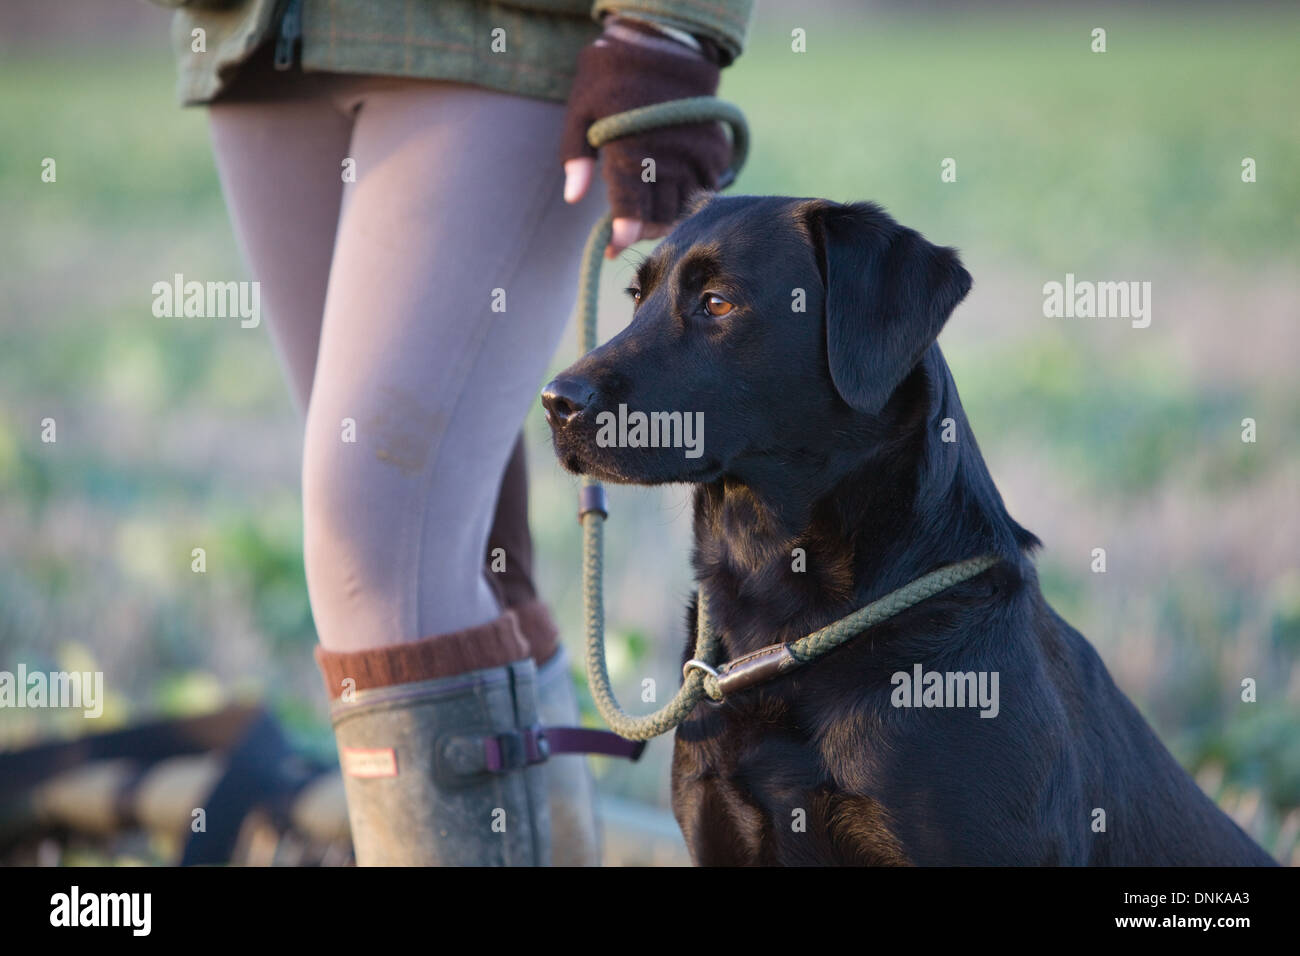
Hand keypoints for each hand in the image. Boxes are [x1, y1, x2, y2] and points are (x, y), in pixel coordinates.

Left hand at [559, 20, 728, 258]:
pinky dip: (688, 200)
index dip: (623, 235)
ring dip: (664, 219)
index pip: (630, 209)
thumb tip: (573, 199)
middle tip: (625, 226)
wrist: (667, 46)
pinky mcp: (715, 154)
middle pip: (658, 218)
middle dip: (640, 229)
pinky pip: (705, 193)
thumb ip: (575, 156)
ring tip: (647, 211)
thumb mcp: (581, 109)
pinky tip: (671, 191)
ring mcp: (696, 157)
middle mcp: (667, 159)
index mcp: (629, 150)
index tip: (613, 248)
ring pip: (682, 210)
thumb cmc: (613, 78)